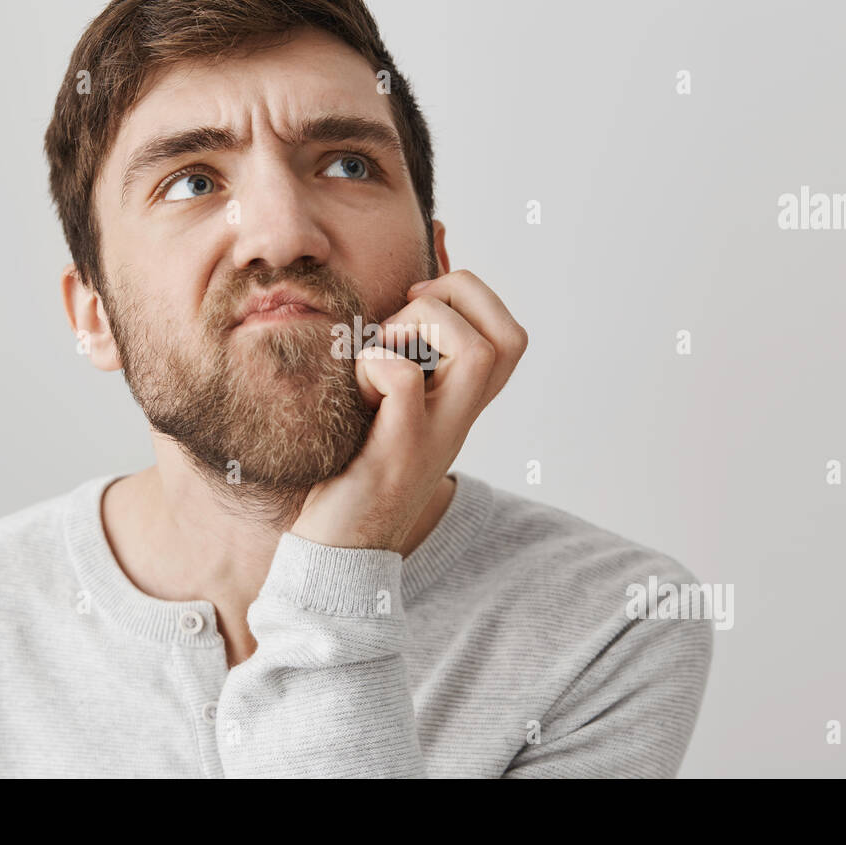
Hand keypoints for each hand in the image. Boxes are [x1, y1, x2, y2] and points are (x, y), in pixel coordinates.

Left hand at [290, 269, 528, 550]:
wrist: (335, 549)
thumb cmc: (348, 470)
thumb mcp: (382, 408)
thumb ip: (397, 366)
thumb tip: (381, 311)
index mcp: (458, 405)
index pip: (509, 338)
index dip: (474, 298)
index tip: (417, 301)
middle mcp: (459, 419)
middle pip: (510, 338)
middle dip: (460, 295)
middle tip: (406, 310)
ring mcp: (435, 435)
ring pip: (477, 351)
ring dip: (422, 325)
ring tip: (382, 348)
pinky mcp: (398, 450)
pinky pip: (403, 378)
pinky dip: (373, 362)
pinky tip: (354, 389)